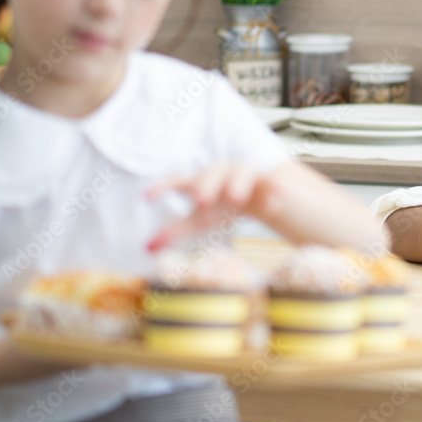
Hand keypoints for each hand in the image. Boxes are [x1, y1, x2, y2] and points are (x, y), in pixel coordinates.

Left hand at [144, 164, 274, 250]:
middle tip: (200, 202)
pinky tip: (275, 203)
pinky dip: (273, 190)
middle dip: (205, 185)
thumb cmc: (223, 207)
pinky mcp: (268, 181)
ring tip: (235, 198)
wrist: (259, 196)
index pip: (180, 181)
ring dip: (237, 185)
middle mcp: (222, 174)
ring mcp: (246, 175)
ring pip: (241, 174)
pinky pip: (270, 183)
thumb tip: (146, 248)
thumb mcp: (200, 220)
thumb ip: (175, 231)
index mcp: (201, 181)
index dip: (164, 187)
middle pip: (211, 174)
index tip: (147, 197)